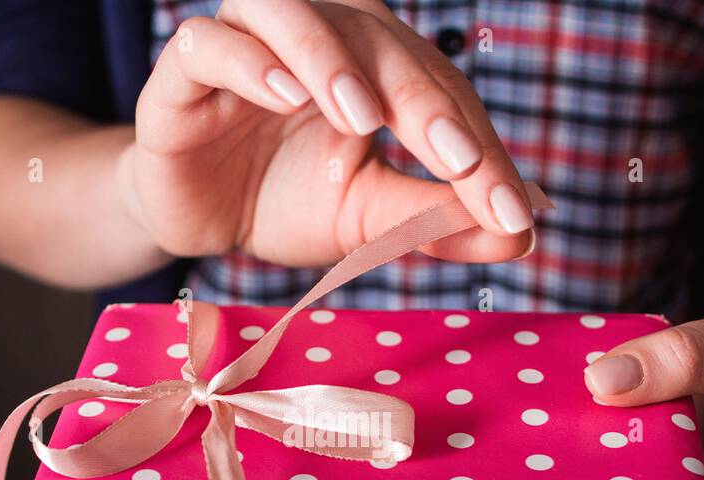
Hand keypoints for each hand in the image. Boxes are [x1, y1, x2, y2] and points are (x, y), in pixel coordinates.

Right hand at [126, 0, 533, 266]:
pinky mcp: (185, 70)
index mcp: (374, 64)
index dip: (482, 150)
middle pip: (379, 42)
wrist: (198, 221)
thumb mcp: (367, 216)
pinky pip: (209, 42)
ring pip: (290, 13)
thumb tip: (519, 234)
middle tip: (462, 165)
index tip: (516, 213)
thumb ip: (432, 217)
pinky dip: (249, 63)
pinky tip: (284, 97)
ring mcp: (249, 45)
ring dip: (331, 58)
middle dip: (425, 106)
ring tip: (364, 118)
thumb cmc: (286, 201)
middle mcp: (318, 38)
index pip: (439, 91)